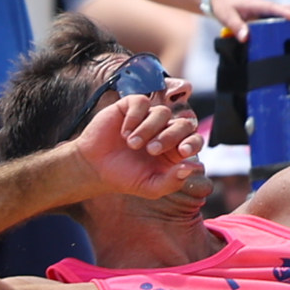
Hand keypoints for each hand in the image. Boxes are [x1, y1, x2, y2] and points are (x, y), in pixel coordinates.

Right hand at [72, 93, 205, 200]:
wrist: (95, 168)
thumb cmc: (125, 178)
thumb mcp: (151, 187)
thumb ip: (172, 181)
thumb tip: (192, 167)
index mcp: (174, 150)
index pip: (194, 139)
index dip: (193, 142)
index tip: (183, 151)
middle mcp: (165, 131)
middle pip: (183, 124)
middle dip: (170, 136)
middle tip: (151, 150)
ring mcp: (148, 117)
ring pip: (162, 112)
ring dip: (148, 129)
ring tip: (132, 144)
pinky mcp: (130, 107)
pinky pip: (142, 102)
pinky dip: (135, 117)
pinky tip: (124, 132)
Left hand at [208, 0, 289, 35]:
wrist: (222, 0)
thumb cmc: (224, 6)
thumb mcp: (226, 15)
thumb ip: (235, 26)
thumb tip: (245, 37)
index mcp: (259, 5)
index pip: (274, 8)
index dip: (285, 13)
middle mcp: (269, 8)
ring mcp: (273, 14)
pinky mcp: (274, 20)